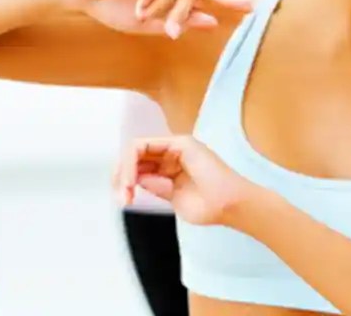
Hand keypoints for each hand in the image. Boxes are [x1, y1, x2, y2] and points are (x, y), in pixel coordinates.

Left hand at [113, 135, 258, 226]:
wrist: (229, 206)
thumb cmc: (210, 207)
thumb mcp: (173, 199)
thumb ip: (156, 186)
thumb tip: (135, 179)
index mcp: (171, 167)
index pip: (139, 167)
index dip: (125, 181)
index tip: (124, 200)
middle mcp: (171, 154)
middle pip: (134, 156)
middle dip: (121, 176)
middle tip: (121, 197)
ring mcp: (175, 147)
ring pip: (135, 149)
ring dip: (123, 170)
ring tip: (125, 191)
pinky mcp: (178, 143)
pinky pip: (142, 146)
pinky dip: (130, 162)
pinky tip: (131, 181)